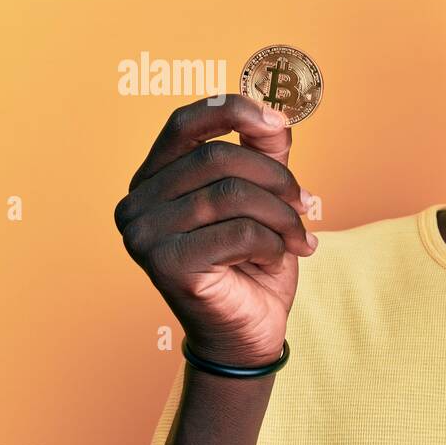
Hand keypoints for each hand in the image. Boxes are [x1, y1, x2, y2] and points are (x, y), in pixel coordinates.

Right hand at [114, 94, 316, 368]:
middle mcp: (136, 203)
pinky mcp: (166, 264)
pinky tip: (276, 259)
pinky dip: (272, 243)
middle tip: (308, 204)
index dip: (231, 111)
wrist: (249, 333)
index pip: (183, 124)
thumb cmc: (253, 263)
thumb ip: (264, 153)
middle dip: (276, 180)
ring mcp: (144, 234)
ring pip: (232, 196)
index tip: (278, 121)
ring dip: (282, 216)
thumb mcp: (264, 198)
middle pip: (218, 159)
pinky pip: (238, 233)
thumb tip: (275, 113)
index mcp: (153, 178)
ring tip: (301, 238)